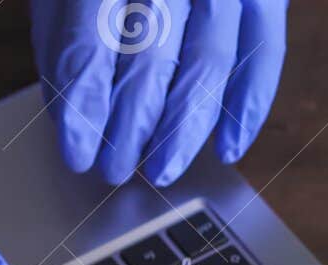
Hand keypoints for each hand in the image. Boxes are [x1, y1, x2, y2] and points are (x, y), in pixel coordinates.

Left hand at [33, 0, 288, 185]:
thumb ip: (63, 32)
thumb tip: (72, 112)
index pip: (90, 39)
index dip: (84, 106)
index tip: (78, 154)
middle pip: (151, 56)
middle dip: (131, 126)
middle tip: (115, 170)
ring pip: (210, 62)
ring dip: (185, 128)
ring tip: (160, 169)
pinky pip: (264, 50)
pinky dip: (249, 105)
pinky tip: (227, 148)